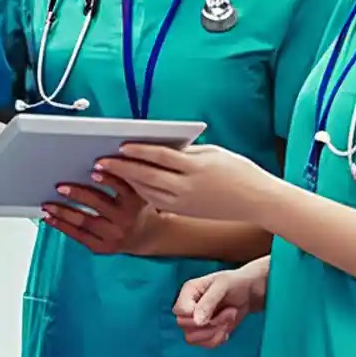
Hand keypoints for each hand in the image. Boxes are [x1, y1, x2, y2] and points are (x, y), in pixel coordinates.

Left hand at [41, 171, 158, 254]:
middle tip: (60, 187)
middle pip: (98, 204)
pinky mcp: (103, 247)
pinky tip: (50, 219)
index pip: (121, 187)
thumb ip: (124, 177)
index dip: (108, 179)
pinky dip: (62, 227)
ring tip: (48, 205)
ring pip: (84, 222)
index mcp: (135, 202)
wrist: (150, 236)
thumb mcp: (140, 190)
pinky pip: (79, 236)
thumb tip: (99, 163)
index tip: (94, 169)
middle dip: (77, 195)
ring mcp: (113, 235)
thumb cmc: (139, 207)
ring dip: (63, 212)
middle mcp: (124, 219)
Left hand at [97, 144, 274, 220]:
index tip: (119, 146)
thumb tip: (160, 147)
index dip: (137, 151)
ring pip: (146, 191)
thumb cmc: (238, 171)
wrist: (257, 201)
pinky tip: (127, 183)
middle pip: (147, 176)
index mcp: (196, 168)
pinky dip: (138, 191)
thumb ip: (185, 151)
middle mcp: (187, 187)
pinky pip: (155, 200)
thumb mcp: (213, 153)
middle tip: (98, 163)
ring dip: (124, 182)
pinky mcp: (184, 210)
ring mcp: (184, 202)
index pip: (159, 157)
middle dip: (120, 169)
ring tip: (104, 173)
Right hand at [173, 258, 268, 347]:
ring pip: (192, 338)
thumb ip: (208, 302)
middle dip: (208, 324)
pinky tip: (227, 326)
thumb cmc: (235, 283)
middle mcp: (188, 307)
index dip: (193, 316)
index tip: (212, 313)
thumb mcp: (223, 286)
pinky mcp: (205, 332)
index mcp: (189, 292)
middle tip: (228, 312)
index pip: (179, 311)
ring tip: (229, 318)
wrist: (248, 292)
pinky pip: (206, 344)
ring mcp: (195, 321)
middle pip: (183, 326)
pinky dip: (219, 338)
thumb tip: (196, 322)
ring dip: (214, 332)